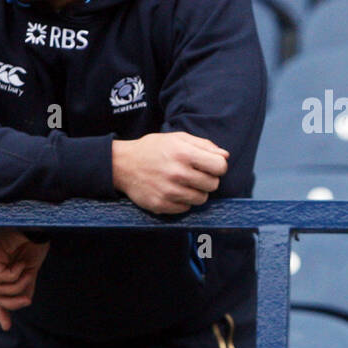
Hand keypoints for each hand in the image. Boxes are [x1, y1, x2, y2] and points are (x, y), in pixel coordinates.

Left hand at [0, 228, 50, 330]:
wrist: (37, 226)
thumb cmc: (35, 242)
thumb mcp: (31, 268)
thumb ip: (26, 284)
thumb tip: (24, 300)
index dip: (0, 310)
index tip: (6, 327)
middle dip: (11, 303)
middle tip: (28, 300)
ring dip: (16, 288)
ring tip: (28, 275)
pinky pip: (1, 278)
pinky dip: (15, 276)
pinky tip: (23, 265)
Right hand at [112, 132, 229, 214]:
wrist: (123, 164)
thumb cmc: (154, 149)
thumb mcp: (178, 138)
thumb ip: (204, 145)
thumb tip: (225, 156)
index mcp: (184, 153)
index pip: (220, 167)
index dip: (218, 166)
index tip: (210, 166)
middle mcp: (177, 173)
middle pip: (213, 185)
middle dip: (208, 179)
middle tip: (195, 175)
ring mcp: (169, 191)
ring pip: (201, 199)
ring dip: (196, 192)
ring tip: (184, 183)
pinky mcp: (161, 205)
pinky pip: (186, 209)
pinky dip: (183, 202)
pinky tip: (173, 191)